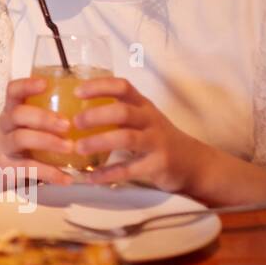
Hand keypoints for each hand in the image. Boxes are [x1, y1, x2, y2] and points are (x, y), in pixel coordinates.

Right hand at [0, 77, 77, 185]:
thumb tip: (90, 112)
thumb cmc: (27, 150)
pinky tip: (67, 178)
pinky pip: (28, 168)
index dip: (27, 85)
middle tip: (67, 125)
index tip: (46, 84)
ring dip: (48, 141)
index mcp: (11, 111)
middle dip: (44, 117)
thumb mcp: (32, 130)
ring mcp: (2, 147)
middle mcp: (3, 126)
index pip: (12, 91)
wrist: (5, 181)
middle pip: (18, 114)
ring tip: (70, 148)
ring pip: (22, 138)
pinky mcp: (5, 168)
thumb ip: (51, 120)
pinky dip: (50, 172)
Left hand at [71, 77, 211, 192]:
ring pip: (126, 138)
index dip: (99, 87)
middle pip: (122, 112)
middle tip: (75, 123)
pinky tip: (92, 177)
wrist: (192, 163)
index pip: (122, 87)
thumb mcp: (142, 119)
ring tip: (78, 148)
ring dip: (99, 142)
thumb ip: (116, 113)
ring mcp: (156, 142)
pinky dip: (109, 173)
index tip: (76, 92)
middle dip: (96, 116)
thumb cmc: (156, 137)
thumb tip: (73, 111)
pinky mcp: (158, 165)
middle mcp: (150, 120)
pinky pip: (130, 170)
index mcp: (142, 105)